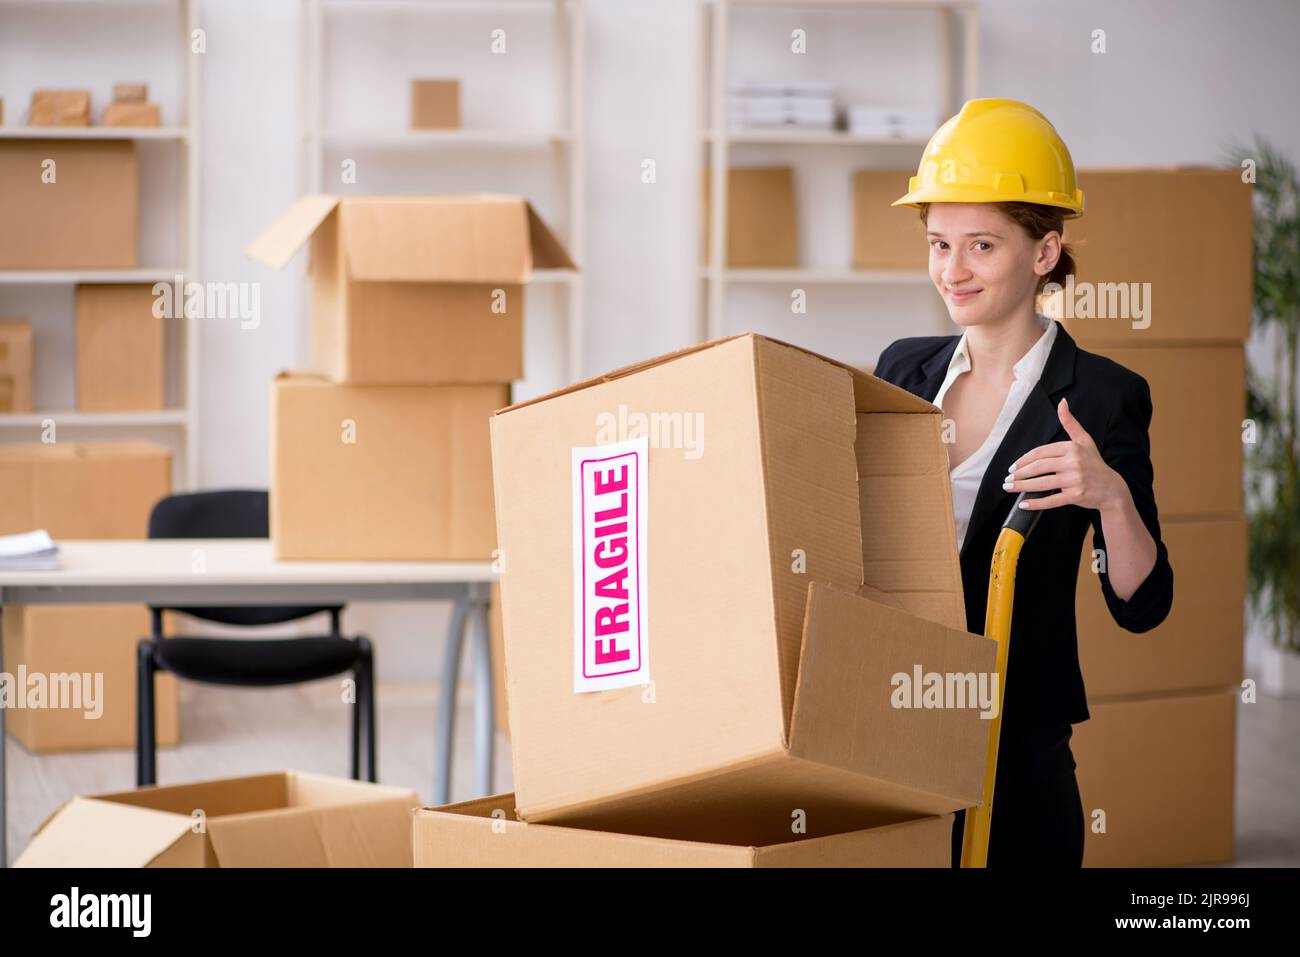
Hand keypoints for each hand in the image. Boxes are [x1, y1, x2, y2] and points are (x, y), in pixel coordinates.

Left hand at [1003, 397, 1127, 511]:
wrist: (1112, 488)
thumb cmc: (1094, 463)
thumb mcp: (1084, 440)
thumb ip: (1070, 422)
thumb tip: (1062, 402)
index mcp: (1072, 448)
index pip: (1040, 453)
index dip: (1023, 460)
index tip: (1012, 467)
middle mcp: (1074, 462)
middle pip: (1038, 467)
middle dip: (1019, 474)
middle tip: (1008, 479)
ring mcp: (1075, 479)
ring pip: (1042, 483)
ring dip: (1022, 487)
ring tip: (1009, 488)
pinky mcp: (1076, 495)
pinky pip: (1052, 500)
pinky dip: (1036, 503)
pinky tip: (1023, 504)